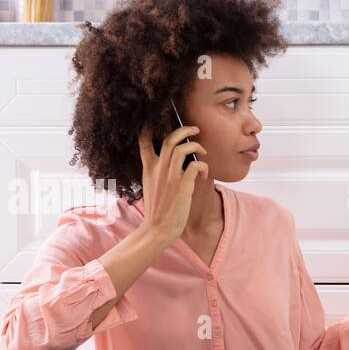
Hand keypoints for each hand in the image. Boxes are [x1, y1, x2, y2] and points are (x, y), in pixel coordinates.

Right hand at [136, 123, 208, 241]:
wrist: (157, 229)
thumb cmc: (157, 210)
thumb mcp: (150, 187)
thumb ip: (156, 172)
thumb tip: (170, 163)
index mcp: (148, 168)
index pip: (144, 142)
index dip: (149, 128)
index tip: (157, 121)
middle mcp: (158, 169)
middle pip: (170, 139)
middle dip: (185, 129)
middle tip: (195, 129)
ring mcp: (170, 177)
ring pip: (183, 149)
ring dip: (196, 146)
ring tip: (203, 152)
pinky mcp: (183, 186)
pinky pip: (195, 165)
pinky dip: (202, 165)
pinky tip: (204, 171)